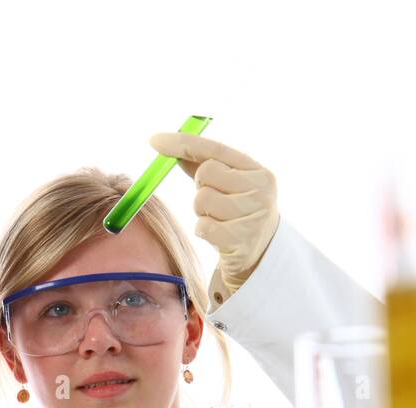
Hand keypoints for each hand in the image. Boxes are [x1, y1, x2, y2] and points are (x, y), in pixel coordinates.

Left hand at [149, 132, 279, 291]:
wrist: (261, 258)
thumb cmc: (239, 217)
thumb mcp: (231, 187)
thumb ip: (205, 166)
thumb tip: (170, 146)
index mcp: (258, 171)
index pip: (215, 149)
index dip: (182, 143)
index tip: (154, 140)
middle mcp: (261, 190)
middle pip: (206, 173)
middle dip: (201, 188)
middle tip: (214, 204)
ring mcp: (254, 215)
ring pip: (202, 200)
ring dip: (202, 212)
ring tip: (218, 220)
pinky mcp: (241, 240)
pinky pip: (203, 226)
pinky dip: (204, 231)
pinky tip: (218, 236)